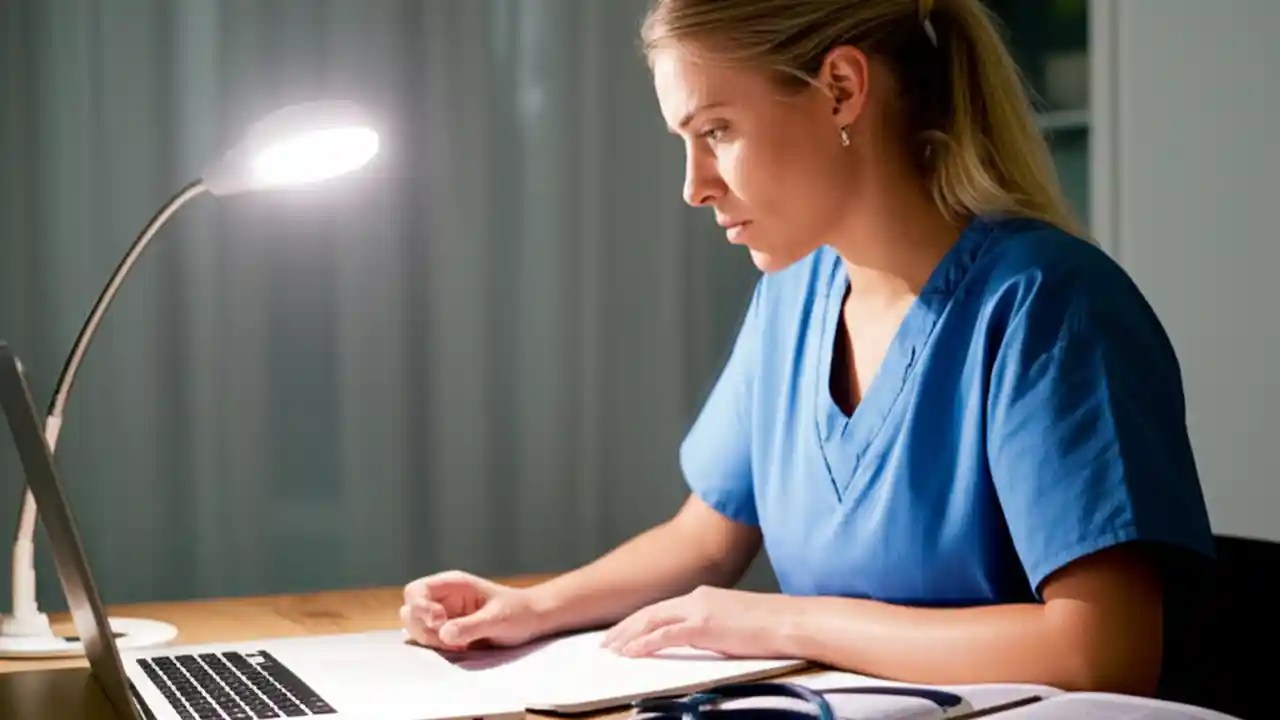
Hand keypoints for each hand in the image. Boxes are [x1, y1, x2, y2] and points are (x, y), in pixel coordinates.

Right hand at [400, 570, 544, 650]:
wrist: (532, 620)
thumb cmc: (518, 612)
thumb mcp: (498, 618)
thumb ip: (471, 625)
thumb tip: (443, 633)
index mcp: (452, 584)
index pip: (415, 590)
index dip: (420, 608)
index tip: (439, 622)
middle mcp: (443, 597)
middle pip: (410, 611)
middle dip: (424, 628)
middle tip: (452, 640)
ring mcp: (442, 614)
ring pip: (416, 628)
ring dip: (431, 640)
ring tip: (461, 645)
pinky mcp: (446, 631)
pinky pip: (428, 640)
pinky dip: (437, 647)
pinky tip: (460, 648)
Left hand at [600, 586, 792, 658]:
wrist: (790, 621)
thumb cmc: (771, 625)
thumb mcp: (733, 621)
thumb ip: (711, 626)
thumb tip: (699, 638)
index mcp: (703, 595)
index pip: (661, 608)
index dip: (637, 621)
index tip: (621, 633)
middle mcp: (696, 597)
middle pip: (649, 612)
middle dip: (624, 628)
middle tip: (605, 643)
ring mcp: (699, 610)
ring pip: (651, 621)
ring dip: (627, 636)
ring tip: (611, 650)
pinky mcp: (703, 626)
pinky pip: (665, 636)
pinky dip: (644, 644)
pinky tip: (630, 653)